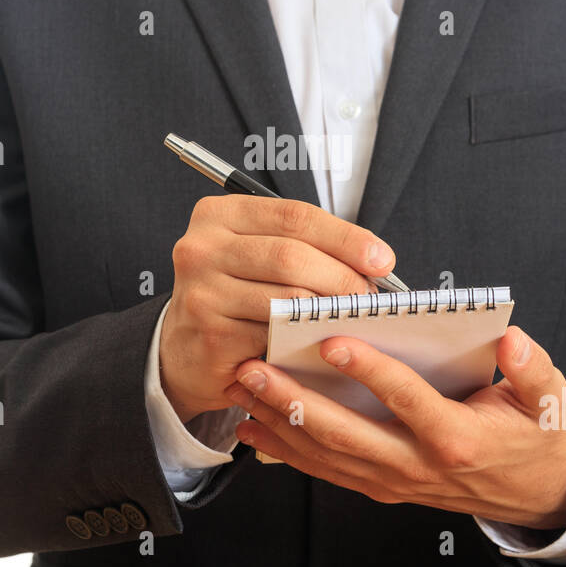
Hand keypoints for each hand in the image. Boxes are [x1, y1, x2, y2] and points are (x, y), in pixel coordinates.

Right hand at [159, 195, 394, 422]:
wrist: (184, 351)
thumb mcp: (256, 256)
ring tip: (351, 318)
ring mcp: (203, 293)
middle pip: (293, 256)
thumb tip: (372, 260)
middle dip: (343, 277)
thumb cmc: (234, 297)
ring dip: (330, 311)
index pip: (294, 216)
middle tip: (369, 296)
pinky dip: (306, 340)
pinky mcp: (212, 336)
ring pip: (288, 299)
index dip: (345, 236)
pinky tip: (321, 342)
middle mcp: (202, 248)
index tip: (381, 258)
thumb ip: (301, 247)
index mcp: (218, 215)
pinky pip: (276, 336)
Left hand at [226, 326, 565, 529]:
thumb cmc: (533, 440)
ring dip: (280, 424)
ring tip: (242, 392)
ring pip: (327, 455)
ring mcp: (396, 481)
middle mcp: (419, 464)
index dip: (369, 370)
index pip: (406, 399)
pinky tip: (257, 430)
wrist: (535, 495)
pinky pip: (328, 471)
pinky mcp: (383, 487)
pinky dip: (289, 452)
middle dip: (294, 401)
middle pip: (346, 434)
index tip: (333, 341)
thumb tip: (512, 339)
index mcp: (456, 438)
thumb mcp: (548, 400)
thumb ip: (531, 368)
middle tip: (256, 371)